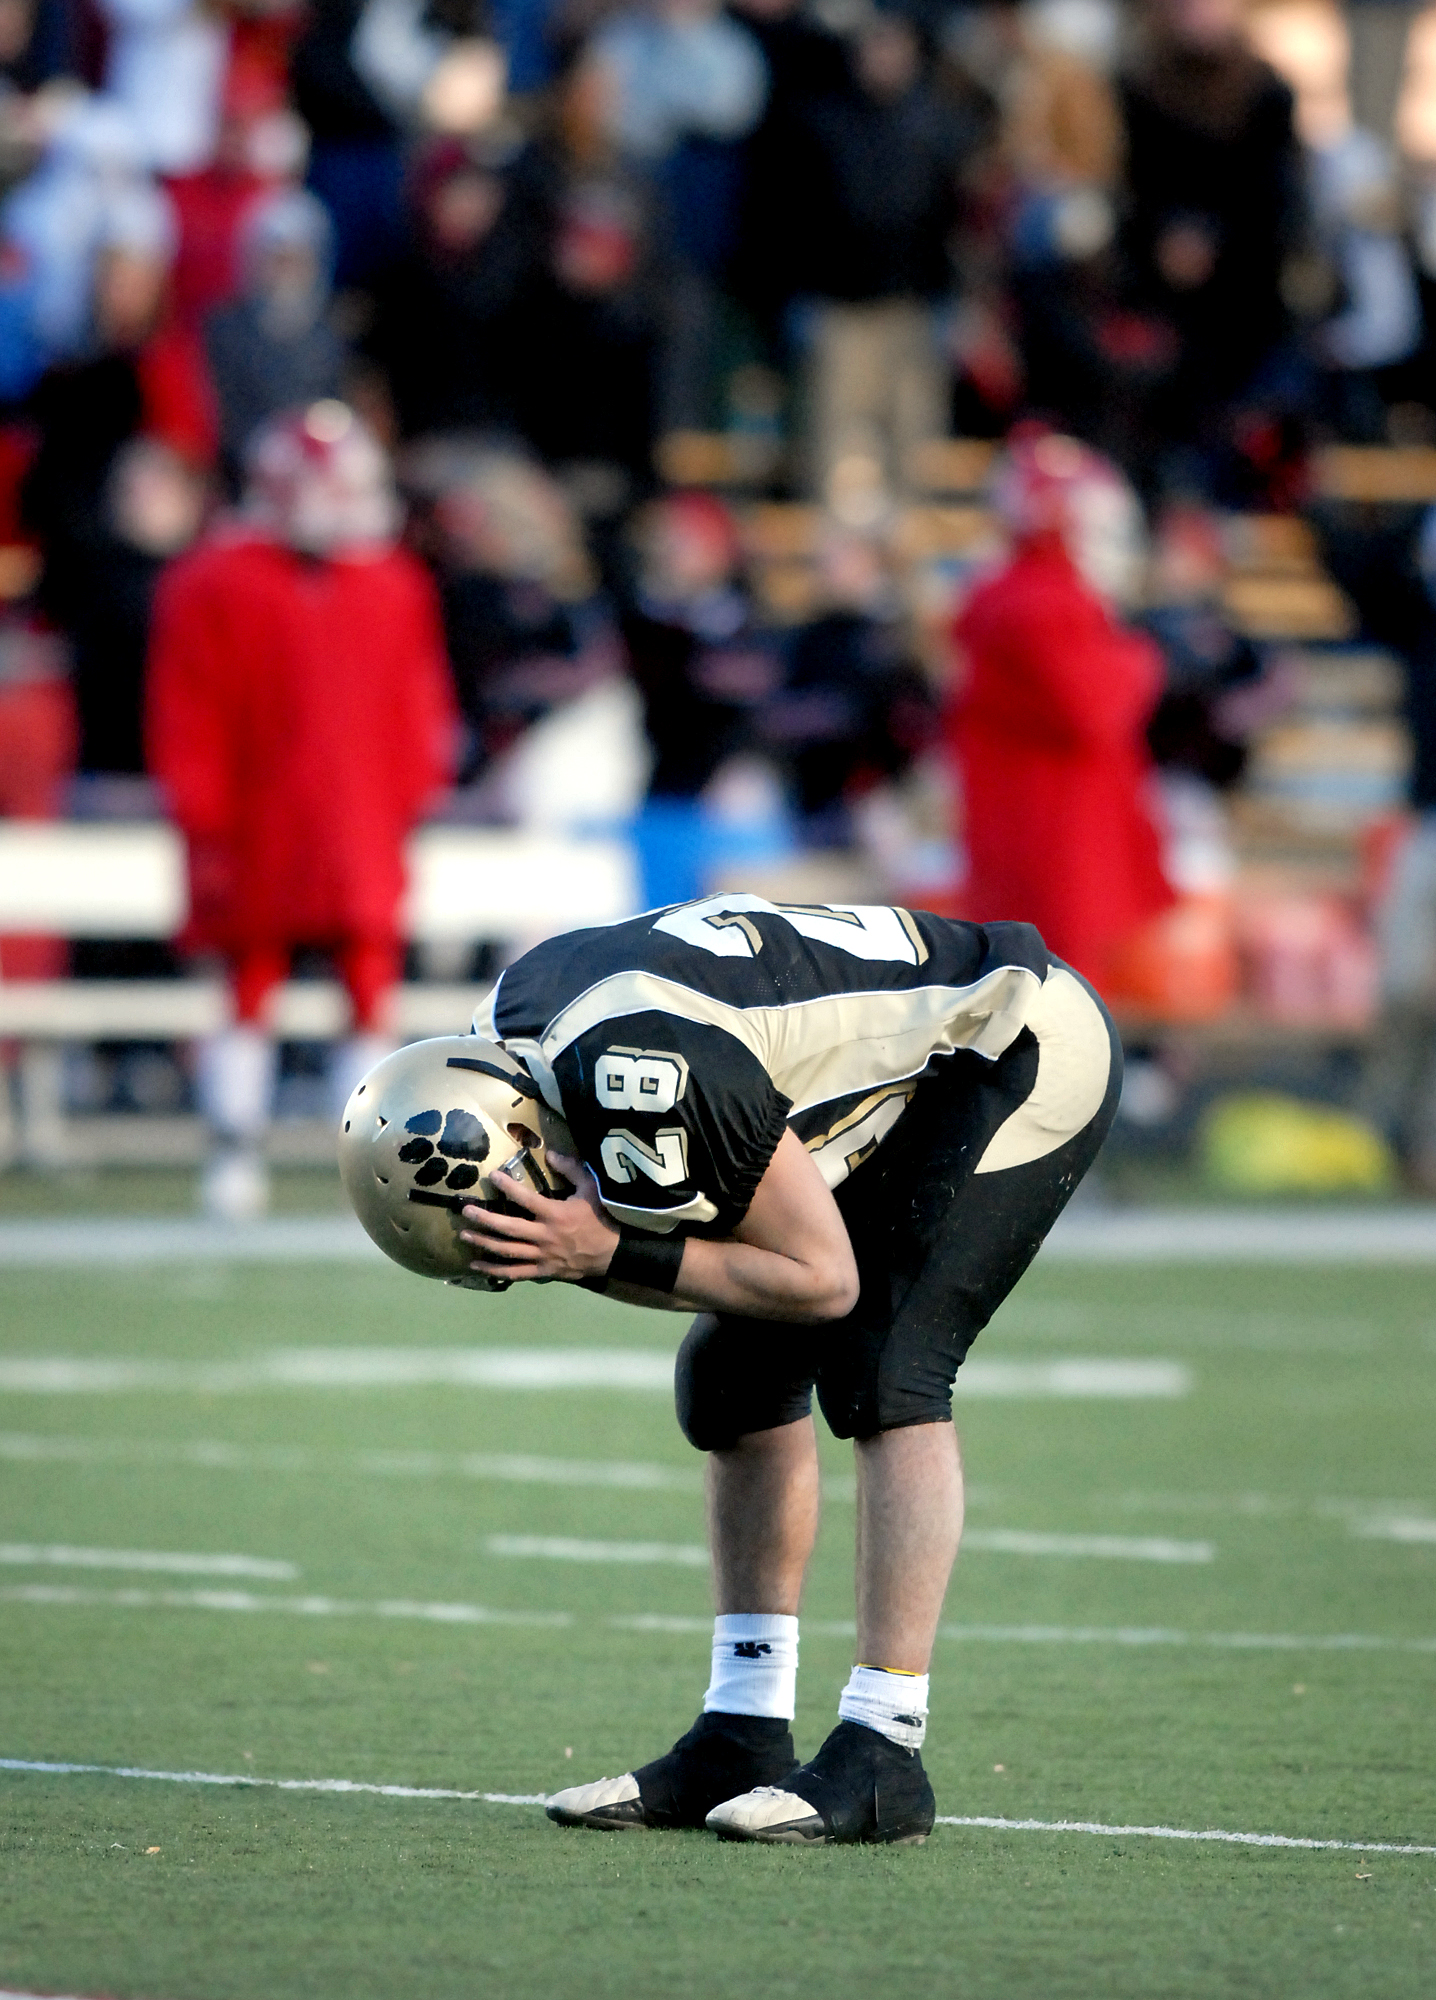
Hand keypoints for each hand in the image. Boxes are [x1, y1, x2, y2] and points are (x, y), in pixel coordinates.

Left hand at [459, 1150, 618, 1284]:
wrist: (614, 1253)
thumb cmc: (602, 1218)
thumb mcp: (592, 1188)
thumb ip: (572, 1169)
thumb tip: (551, 1154)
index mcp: (555, 1214)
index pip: (525, 1199)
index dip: (507, 1187)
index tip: (492, 1177)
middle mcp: (544, 1236)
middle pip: (508, 1228)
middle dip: (485, 1219)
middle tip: (466, 1211)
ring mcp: (542, 1255)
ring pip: (507, 1251)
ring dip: (484, 1242)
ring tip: (464, 1234)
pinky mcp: (542, 1270)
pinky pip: (515, 1272)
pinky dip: (494, 1270)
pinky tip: (476, 1265)